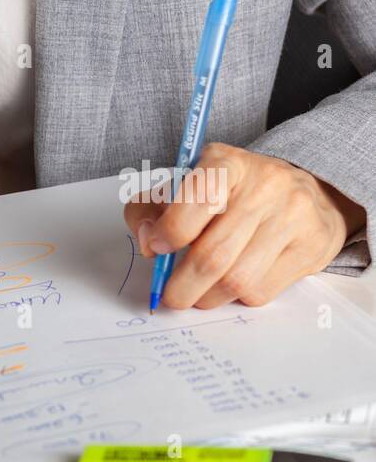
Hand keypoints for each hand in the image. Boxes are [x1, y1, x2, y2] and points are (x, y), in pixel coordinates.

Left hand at [124, 143, 366, 308]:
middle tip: (171, 296)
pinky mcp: (312, 244)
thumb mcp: (183, 188)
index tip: (156, 248)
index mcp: (227, 163)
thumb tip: (147, 242)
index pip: (197, 198)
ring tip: (199, 294)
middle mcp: (266, 184)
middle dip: (182, 286)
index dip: (169, 232)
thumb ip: (149, 209)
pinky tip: (233, 285)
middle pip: (213, 254)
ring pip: (237, 280)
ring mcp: (294, 214)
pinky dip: (237, 298)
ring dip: (208, 298)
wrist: (301, 193)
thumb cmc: (229, 195)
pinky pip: (262, 290)